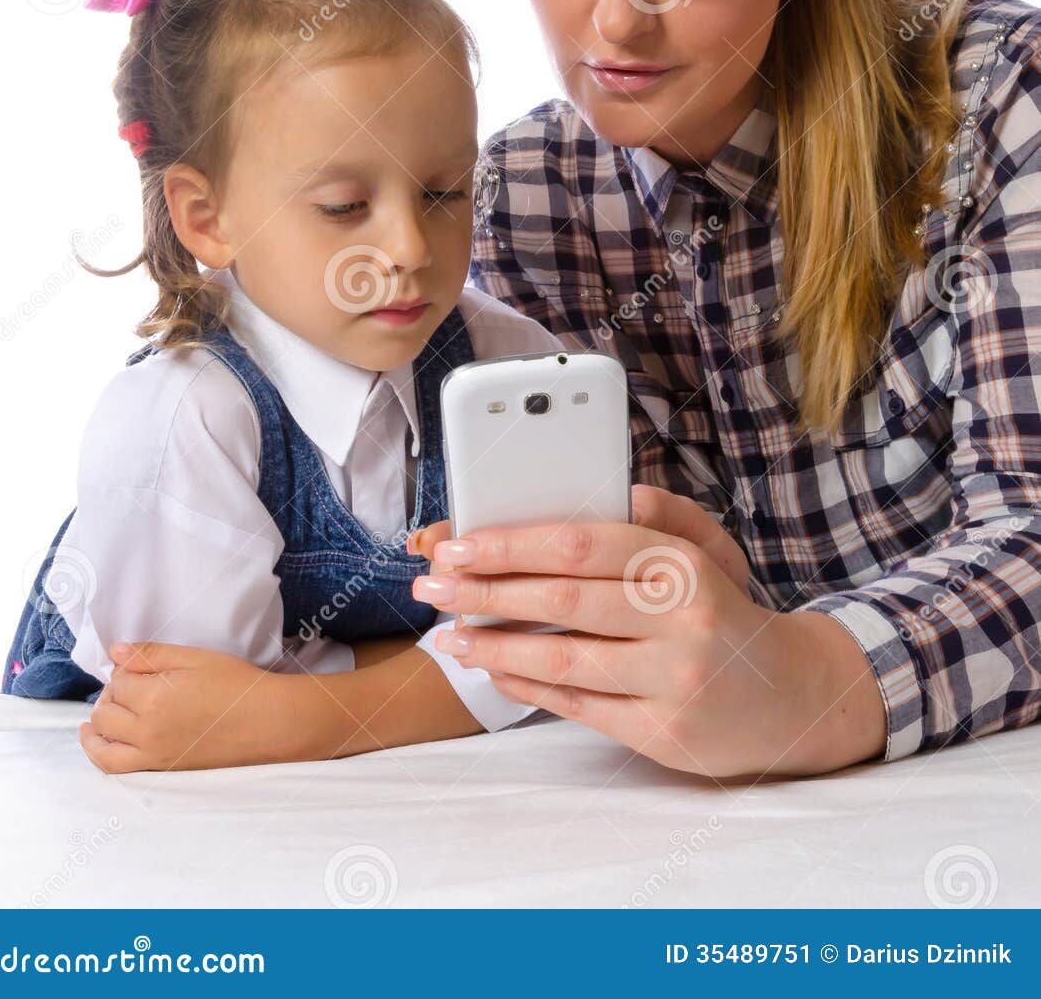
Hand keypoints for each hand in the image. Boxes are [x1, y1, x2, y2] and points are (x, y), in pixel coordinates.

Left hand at [79, 642, 303, 773]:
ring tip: (108, 709)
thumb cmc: (235, 685)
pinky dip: (99, 753)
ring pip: (103, 741)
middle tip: (131, 683)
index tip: (141, 666)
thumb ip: (151, 655)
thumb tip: (115, 652)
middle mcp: (147, 730)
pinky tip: (97, 739)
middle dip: (112, 693)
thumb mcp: (194, 658)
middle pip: (107, 710)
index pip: (119, 680)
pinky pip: (114, 767)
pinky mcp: (160, 769)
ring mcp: (151, 754)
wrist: (265, 722)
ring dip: (99, 722)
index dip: (127, 669)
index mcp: (155, 697)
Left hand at [410, 484, 885, 778]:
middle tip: (431, 586)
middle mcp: (679, 618)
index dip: (510, 542)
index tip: (455, 542)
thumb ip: (654, 513)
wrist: (792, 695)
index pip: (579, 543)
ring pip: (561, 659)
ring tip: (449, 635)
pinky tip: (495, 668)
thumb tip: (599, 490)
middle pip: (560, 599)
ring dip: (492, 646)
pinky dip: (526, 685)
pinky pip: (576, 705)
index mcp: (681, 562)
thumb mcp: (707, 548)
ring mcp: (671, 679)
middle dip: (483, 591)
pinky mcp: (662, 732)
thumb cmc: (725, 611)